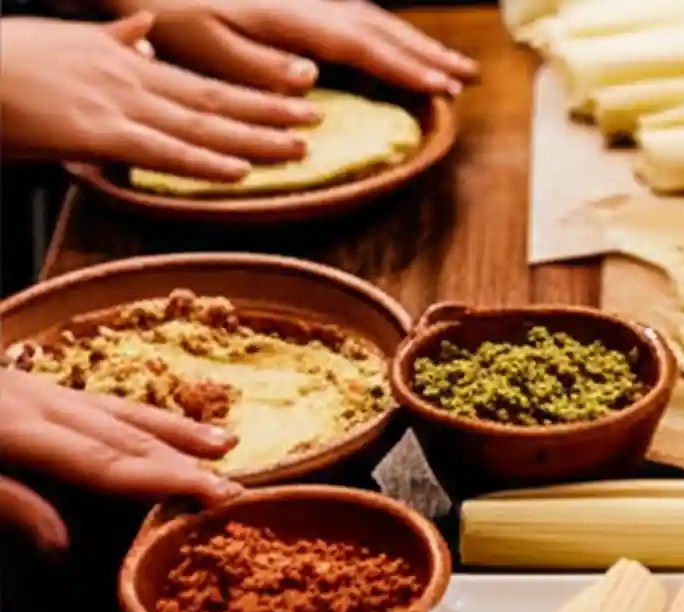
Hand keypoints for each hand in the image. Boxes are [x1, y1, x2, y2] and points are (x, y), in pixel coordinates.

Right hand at [0, 14, 314, 180]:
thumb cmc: (5, 60)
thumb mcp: (67, 39)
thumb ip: (111, 39)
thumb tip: (141, 34)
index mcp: (125, 58)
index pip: (202, 80)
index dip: (252, 95)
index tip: (293, 102)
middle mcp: (131, 78)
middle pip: (215, 100)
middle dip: (270, 113)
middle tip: (318, 122)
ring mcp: (118, 104)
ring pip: (201, 125)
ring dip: (254, 139)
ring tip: (300, 148)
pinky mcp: (96, 132)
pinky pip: (162, 151)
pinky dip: (204, 161)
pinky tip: (240, 171)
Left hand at [0, 370, 242, 551]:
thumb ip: (5, 502)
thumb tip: (60, 546)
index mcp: (15, 427)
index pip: (105, 460)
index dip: (164, 478)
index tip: (216, 495)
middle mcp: (38, 401)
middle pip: (124, 434)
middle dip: (184, 459)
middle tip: (233, 486)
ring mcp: (36, 388)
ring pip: (119, 409)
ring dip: (175, 430)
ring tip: (224, 442)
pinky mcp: (29, 386)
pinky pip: (100, 401)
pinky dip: (138, 416)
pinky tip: (156, 425)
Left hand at [106, 0, 477, 95]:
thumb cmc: (174, 11)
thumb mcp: (206, 44)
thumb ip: (259, 65)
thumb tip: (313, 77)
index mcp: (293, 18)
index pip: (363, 46)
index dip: (406, 68)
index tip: (443, 88)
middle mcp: (311, 2)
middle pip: (382, 29)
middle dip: (428, 54)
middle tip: (468, 77)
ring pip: (376, 18)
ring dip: (416, 43)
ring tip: (450, 64)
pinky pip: (360, 14)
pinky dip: (389, 32)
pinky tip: (399, 43)